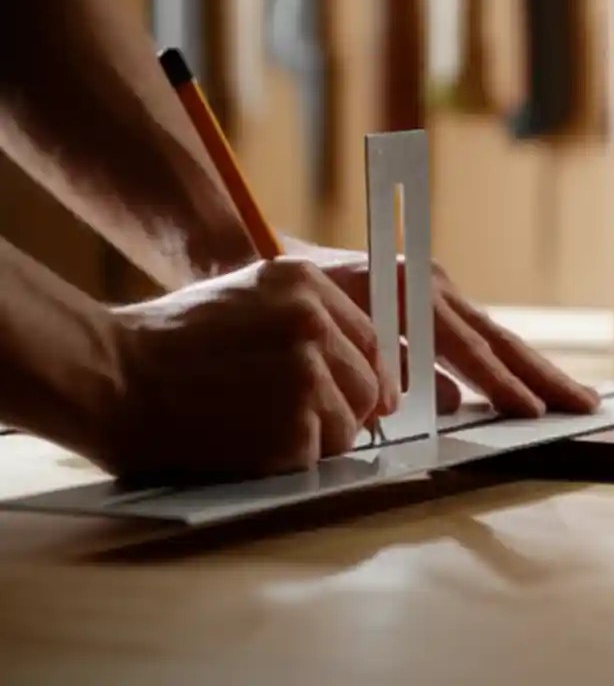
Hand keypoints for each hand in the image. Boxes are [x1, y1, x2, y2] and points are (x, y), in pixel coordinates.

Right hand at [94, 258, 397, 479]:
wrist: (113, 374)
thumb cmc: (169, 342)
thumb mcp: (246, 299)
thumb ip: (305, 321)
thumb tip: (363, 364)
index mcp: (305, 283)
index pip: (369, 339)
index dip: (360, 374)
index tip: (346, 393)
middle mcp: (313, 323)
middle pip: (367, 384)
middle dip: (342, 408)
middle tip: (298, 419)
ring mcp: (307, 375)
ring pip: (350, 424)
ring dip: (317, 438)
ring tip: (265, 429)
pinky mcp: (296, 425)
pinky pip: (320, 455)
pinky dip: (291, 460)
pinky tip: (250, 443)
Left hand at [285, 238, 599, 417]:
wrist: (278, 263)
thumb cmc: (298, 300)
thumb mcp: (336, 331)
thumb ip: (391, 367)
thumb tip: (452, 402)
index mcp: (410, 290)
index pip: (469, 347)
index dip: (502, 382)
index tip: (534, 411)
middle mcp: (434, 288)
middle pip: (500, 341)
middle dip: (544, 378)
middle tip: (586, 406)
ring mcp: (441, 294)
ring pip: (497, 340)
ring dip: (536, 373)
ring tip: (575, 400)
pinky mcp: (440, 306)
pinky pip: (482, 341)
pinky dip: (510, 367)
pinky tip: (536, 392)